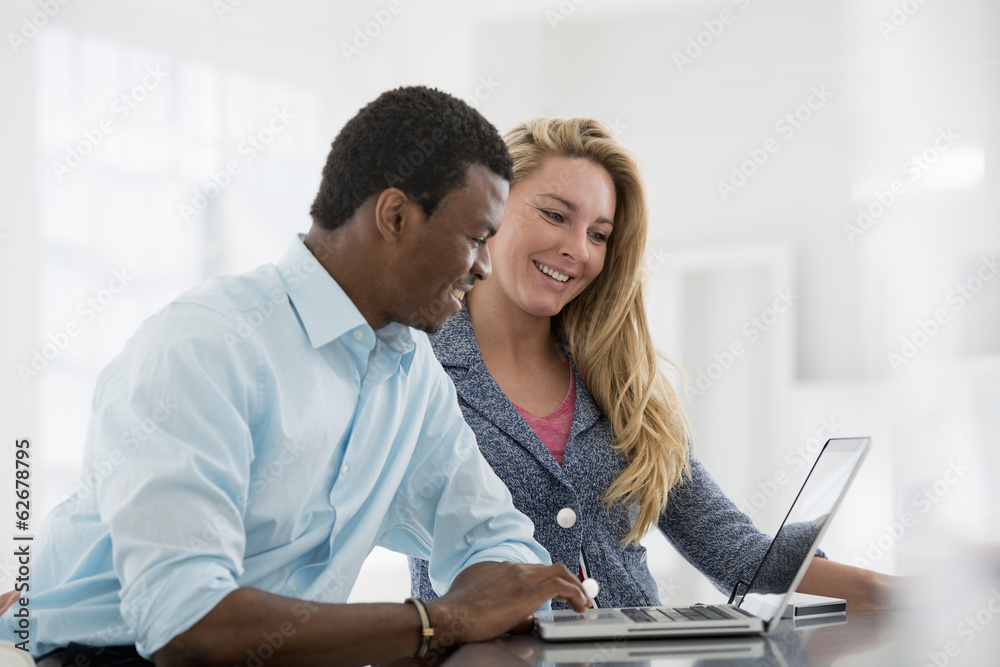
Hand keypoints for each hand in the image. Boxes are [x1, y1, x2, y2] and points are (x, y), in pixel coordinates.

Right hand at [426, 561, 589, 647]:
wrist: (450, 616)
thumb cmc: (459, 616)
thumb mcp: (482, 606)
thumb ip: (504, 608)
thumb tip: (526, 619)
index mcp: (500, 570)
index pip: (531, 570)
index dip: (547, 582)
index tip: (555, 595)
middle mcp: (512, 568)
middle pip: (549, 568)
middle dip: (566, 582)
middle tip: (575, 598)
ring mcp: (521, 576)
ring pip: (559, 572)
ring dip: (574, 586)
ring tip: (582, 601)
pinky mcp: (529, 590)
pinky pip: (562, 586)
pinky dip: (575, 593)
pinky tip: (579, 604)